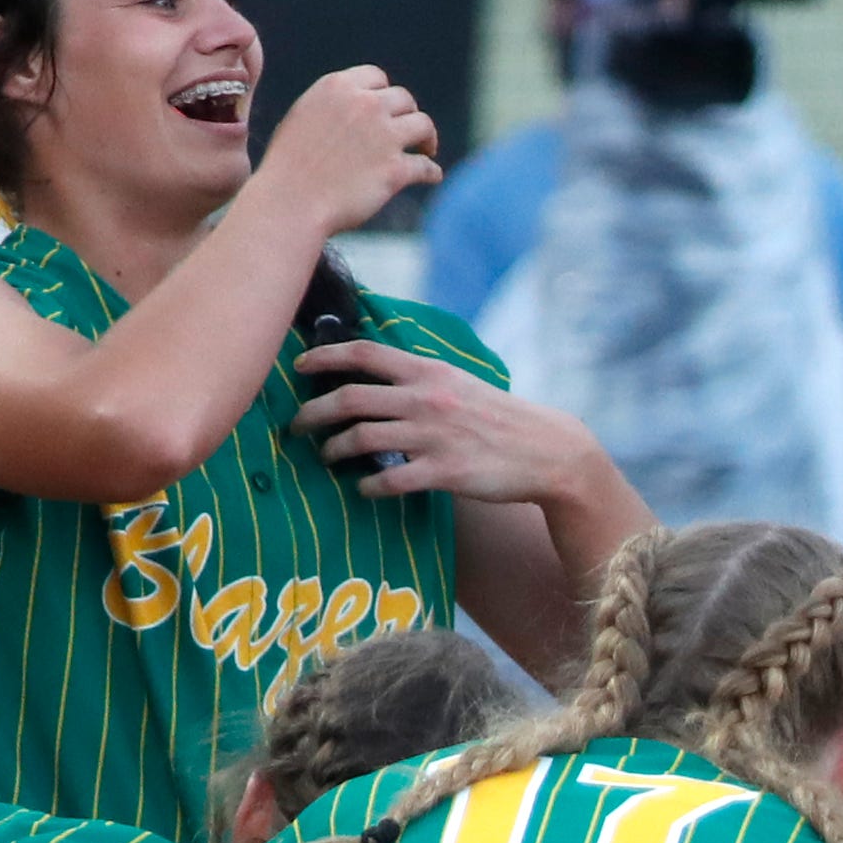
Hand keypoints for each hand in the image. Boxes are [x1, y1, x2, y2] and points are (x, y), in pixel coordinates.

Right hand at [246, 65, 439, 238]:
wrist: (289, 204)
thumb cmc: (289, 169)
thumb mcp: (304, 119)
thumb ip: (332, 108)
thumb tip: (356, 108)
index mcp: (338, 87)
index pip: (376, 78)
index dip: (384, 95)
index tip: (386, 110)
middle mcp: (364, 105)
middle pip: (404, 100)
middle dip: (406, 115)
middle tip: (408, 134)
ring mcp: (383, 136)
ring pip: (423, 125)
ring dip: (427, 137)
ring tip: (426, 150)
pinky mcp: (395, 170)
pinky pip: (425, 166)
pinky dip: (432, 171)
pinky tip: (433, 176)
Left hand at [293, 339, 588, 503]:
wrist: (546, 450)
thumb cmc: (498, 419)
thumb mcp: (459, 384)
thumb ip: (419, 381)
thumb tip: (376, 382)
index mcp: (429, 371)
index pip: (364, 353)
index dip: (324, 357)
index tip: (298, 367)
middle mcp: (426, 398)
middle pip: (350, 398)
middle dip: (312, 413)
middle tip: (296, 427)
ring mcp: (434, 435)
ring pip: (361, 438)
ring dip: (333, 450)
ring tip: (325, 458)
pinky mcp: (444, 472)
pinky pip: (389, 479)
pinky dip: (367, 485)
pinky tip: (362, 488)